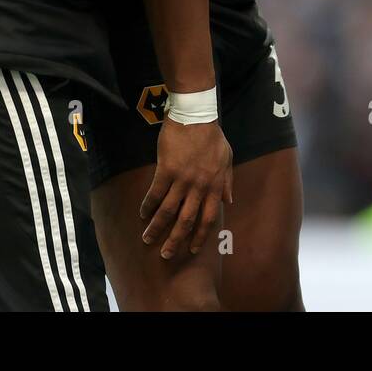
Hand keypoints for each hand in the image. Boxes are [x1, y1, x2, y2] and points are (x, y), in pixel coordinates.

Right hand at [139, 117, 232, 258]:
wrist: (196, 116)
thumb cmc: (212, 136)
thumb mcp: (227, 158)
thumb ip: (227, 181)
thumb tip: (229, 201)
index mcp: (215, 185)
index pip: (208, 218)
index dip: (200, 236)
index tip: (191, 249)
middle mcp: (200, 186)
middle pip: (187, 220)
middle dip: (176, 240)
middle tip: (166, 254)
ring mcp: (183, 179)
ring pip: (168, 211)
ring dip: (157, 227)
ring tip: (147, 239)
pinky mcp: (167, 170)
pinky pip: (155, 193)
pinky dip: (148, 206)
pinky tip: (142, 214)